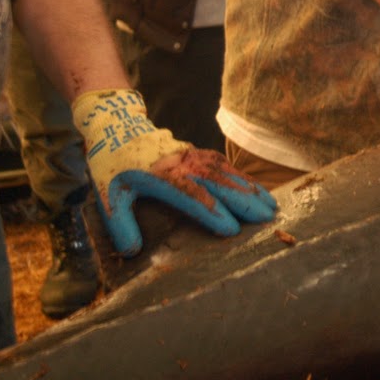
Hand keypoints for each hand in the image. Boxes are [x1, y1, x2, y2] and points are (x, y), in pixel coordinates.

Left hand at [71, 88, 276, 255]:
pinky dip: (243, 177)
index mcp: (160, 175)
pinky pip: (224, 164)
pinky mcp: (198, 152)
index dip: (211, 211)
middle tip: (267, 218)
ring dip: (249, 187)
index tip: (231, 230)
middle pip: (218, 180)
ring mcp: (192, 154)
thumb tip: (131, 252)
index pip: (191, 194)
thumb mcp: (108, 196)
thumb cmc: (113, 164)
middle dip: (243, 199)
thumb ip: (120, 225)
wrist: (117, 127)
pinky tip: (256, 190)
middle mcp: (181, 162)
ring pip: (226, 170)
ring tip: (271, 205)